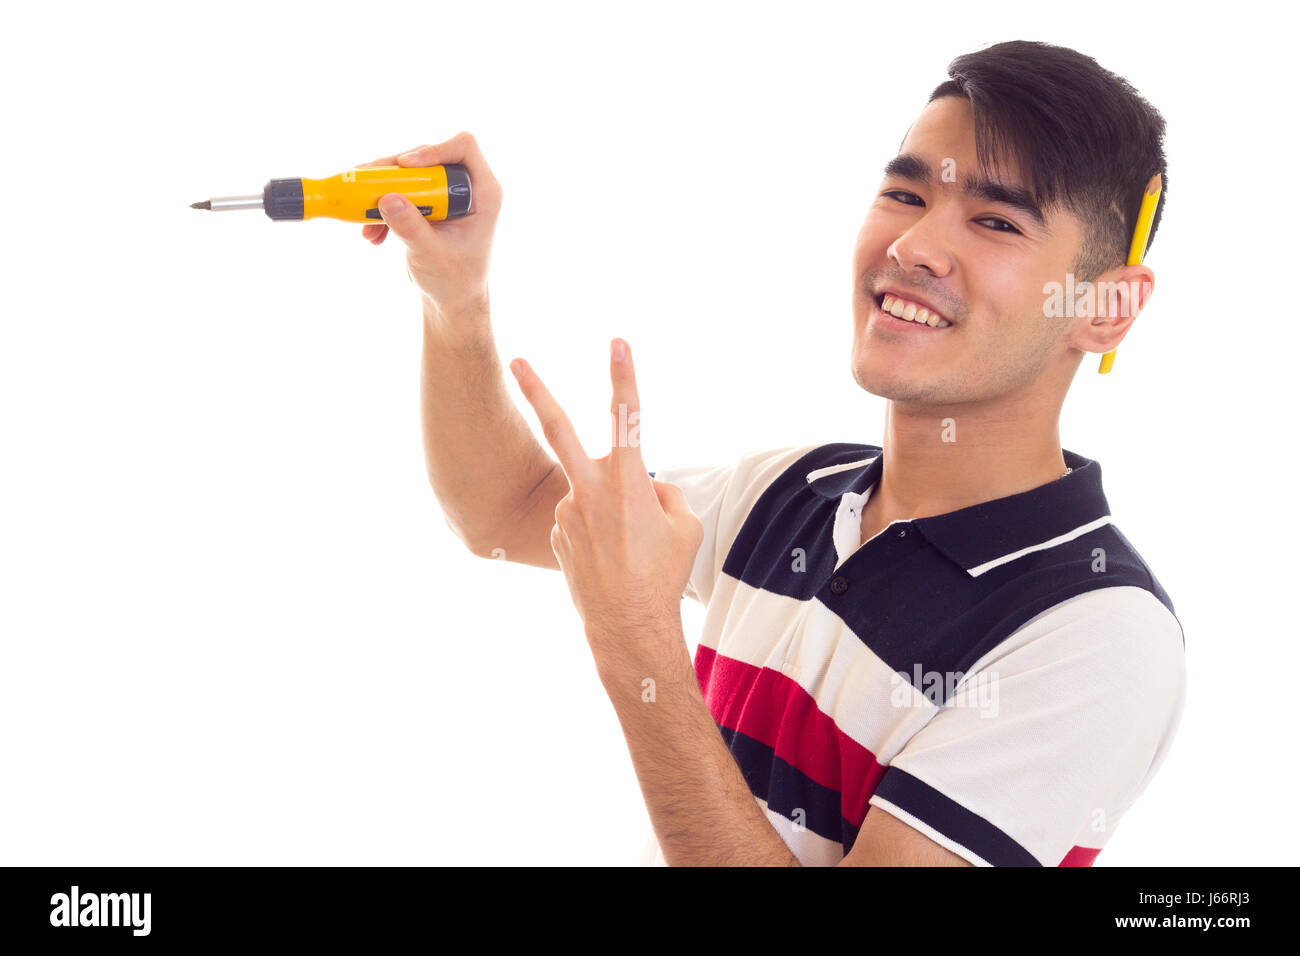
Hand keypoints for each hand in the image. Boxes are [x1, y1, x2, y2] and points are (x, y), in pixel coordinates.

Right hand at [356, 131, 501, 318]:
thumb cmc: (454, 281)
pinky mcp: (427, 203)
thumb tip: (387, 199)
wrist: (451, 299)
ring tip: (364, 223)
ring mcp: (445, 194)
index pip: (463, 148)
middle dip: (393, 173)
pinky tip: (371, 234)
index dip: (434, 151)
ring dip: (381, 192)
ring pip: (408, 174)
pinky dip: (382, 209)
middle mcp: (466, 187)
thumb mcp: (432, 255)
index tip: (405, 165)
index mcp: (483, 194)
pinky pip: (399, 191)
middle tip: (366, 186)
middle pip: (426, 158)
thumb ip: (412, 228)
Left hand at [508, 339, 701, 663]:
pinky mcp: (557, 533)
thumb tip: (643, 486)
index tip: (617, 342)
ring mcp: (567, 512)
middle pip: (558, 428)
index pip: (627, 416)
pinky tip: (612, 561)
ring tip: (629, 552)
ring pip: (593, 492)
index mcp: (627, 480)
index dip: (624, 375)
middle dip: (535, 390)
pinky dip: (601, 533)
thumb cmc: (664, 574)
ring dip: (613, 511)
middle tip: (514, 359)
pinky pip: (584, 519)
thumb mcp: (684, 526)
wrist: (627, 626)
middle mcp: (589, 489)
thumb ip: (663, 493)